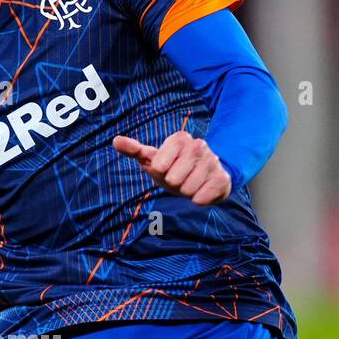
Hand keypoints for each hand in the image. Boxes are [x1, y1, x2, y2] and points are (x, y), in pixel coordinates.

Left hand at [113, 130, 232, 204]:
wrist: (207, 178)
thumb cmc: (174, 168)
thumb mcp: (153, 159)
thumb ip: (134, 150)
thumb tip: (115, 140)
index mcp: (179, 138)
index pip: (158, 166)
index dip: (160, 173)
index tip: (167, 168)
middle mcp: (198, 145)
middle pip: (173, 179)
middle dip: (173, 184)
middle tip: (180, 178)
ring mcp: (212, 161)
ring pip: (187, 190)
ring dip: (186, 192)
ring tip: (191, 183)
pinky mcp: (222, 178)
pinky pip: (201, 198)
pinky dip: (198, 200)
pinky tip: (202, 190)